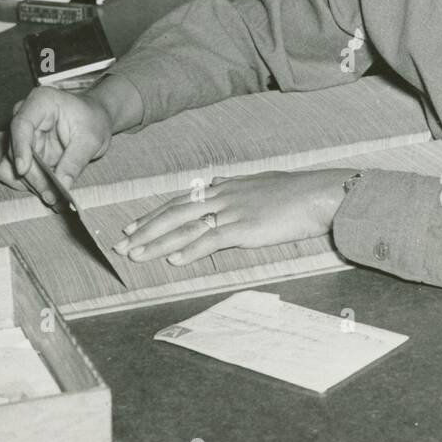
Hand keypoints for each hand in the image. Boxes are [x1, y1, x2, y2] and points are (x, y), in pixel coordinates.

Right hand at [0, 87, 113, 204]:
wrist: (95, 121)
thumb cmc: (93, 121)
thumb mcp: (91, 140)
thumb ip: (75, 161)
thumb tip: (62, 184)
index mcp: (41, 102)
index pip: (21, 124)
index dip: (20, 148)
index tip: (23, 170)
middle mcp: (25, 116)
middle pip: (15, 149)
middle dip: (31, 174)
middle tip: (51, 194)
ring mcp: (22, 135)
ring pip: (10, 163)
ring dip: (28, 181)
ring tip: (51, 194)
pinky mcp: (23, 152)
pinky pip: (14, 171)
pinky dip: (28, 183)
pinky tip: (46, 188)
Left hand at [112, 169, 357, 265]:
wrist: (319, 194)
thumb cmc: (294, 190)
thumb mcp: (258, 181)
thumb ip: (233, 184)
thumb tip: (215, 181)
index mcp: (224, 188)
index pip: (180, 201)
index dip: (154, 215)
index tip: (133, 226)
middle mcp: (222, 197)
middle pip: (174, 214)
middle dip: (146, 230)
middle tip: (122, 245)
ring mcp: (232, 212)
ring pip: (186, 227)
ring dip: (158, 242)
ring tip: (136, 255)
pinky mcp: (245, 228)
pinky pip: (212, 240)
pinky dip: (190, 250)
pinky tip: (174, 259)